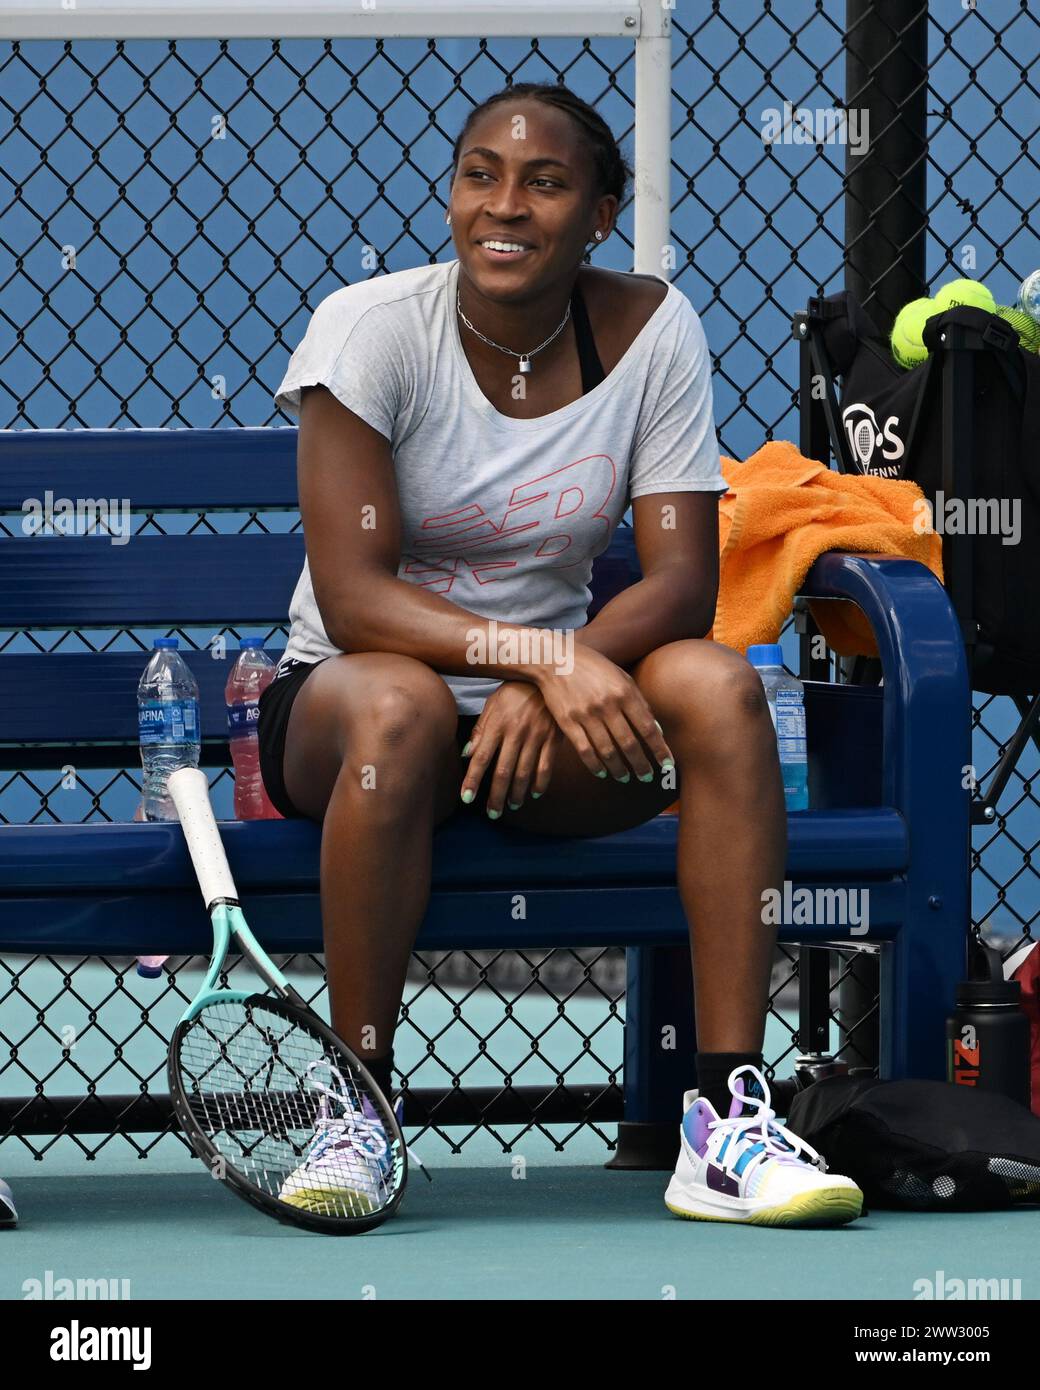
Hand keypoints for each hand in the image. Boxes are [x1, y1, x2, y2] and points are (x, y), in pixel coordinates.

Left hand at [459, 680, 563, 815]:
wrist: (549, 674)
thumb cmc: (515, 690)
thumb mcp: (493, 703)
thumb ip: (480, 729)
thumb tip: (467, 754)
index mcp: (497, 724)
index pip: (481, 758)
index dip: (472, 780)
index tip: (466, 798)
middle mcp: (515, 733)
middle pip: (503, 772)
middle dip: (495, 796)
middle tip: (492, 813)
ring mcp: (536, 737)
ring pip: (524, 774)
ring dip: (516, 794)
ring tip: (510, 805)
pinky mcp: (553, 739)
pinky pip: (546, 767)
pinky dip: (540, 784)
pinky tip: (534, 794)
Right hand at [534, 644, 673, 781]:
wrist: (555, 659)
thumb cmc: (594, 668)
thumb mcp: (621, 677)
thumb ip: (640, 702)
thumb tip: (657, 731)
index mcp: (624, 692)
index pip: (648, 729)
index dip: (659, 750)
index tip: (667, 765)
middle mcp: (607, 705)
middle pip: (629, 744)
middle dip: (641, 765)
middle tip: (647, 777)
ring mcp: (586, 714)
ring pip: (607, 752)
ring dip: (619, 769)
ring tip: (626, 777)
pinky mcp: (568, 722)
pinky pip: (585, 751)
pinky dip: (595, 765)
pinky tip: (602, 772)